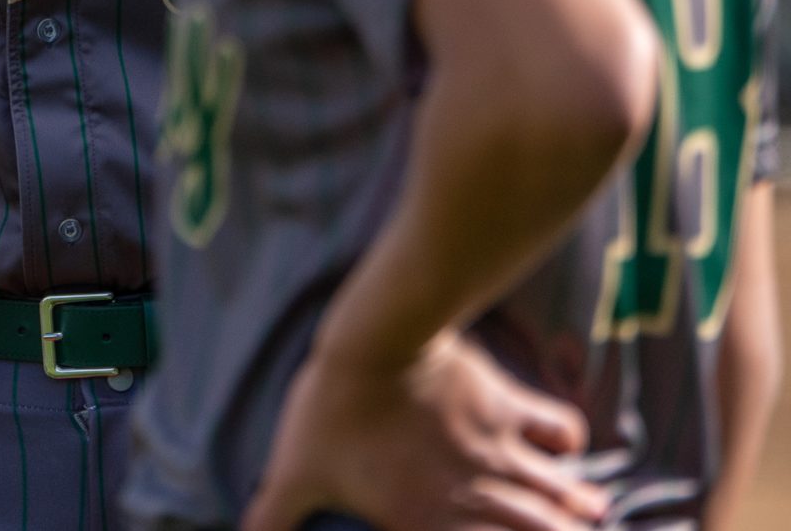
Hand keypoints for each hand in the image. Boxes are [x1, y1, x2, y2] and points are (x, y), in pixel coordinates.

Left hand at [243, 331, 607, 530]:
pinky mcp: (510, 408)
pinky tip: (561, 444)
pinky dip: (567, 442)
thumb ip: (271, 517)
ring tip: (586, 514)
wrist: (371, 344)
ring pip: (566, 497)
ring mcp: (500, 454)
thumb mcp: (294, 473)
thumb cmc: (329, 413)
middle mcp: (476, 498)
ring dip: (575, 509)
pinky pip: (560, 431)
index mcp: (426, 522)